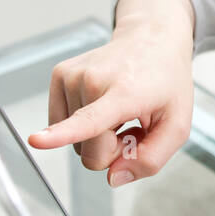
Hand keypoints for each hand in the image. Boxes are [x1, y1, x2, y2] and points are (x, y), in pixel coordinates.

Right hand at [26, 0, 194, 186]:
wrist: (152, 38)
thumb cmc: (165, 81)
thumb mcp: (177, 125)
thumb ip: (151, 159)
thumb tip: (113, 178)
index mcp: (124, 93)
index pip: (89, 120)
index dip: (61, 135)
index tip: (37, 141)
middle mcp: (93, 80)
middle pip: (88, 151)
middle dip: (111, 149)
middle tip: (132, 124)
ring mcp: (72, 75)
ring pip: (75, 141)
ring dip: (99, 135)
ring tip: (120, 111)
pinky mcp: (59, 74)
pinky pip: (62, 124)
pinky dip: (84, 124)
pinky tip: (103, 105)